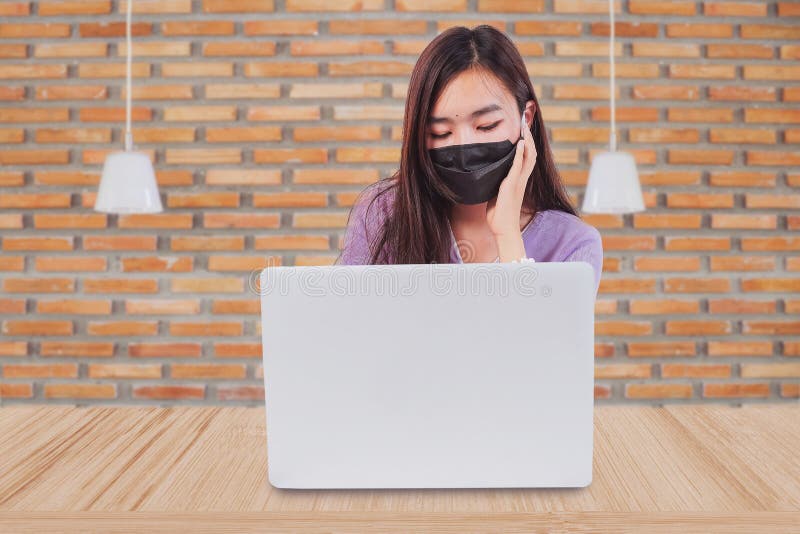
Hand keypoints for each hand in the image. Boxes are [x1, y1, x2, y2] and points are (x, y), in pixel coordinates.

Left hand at [486, 117, 536, 237]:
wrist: (504, 229)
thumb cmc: (500, 215)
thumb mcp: (497, 194)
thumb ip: (497, 184)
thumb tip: (488, 175)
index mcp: (519, 181)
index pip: (527, 158)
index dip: (528, 143)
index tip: (525, 130)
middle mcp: (522, 179)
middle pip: (531, 153)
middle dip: (529, 137)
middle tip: (526, 122)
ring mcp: (518, 182)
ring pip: (528, 157)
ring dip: (527, 141)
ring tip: (525, 127)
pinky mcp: (511, 186)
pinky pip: (517, 166)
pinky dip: (519, 154)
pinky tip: (520, 143)